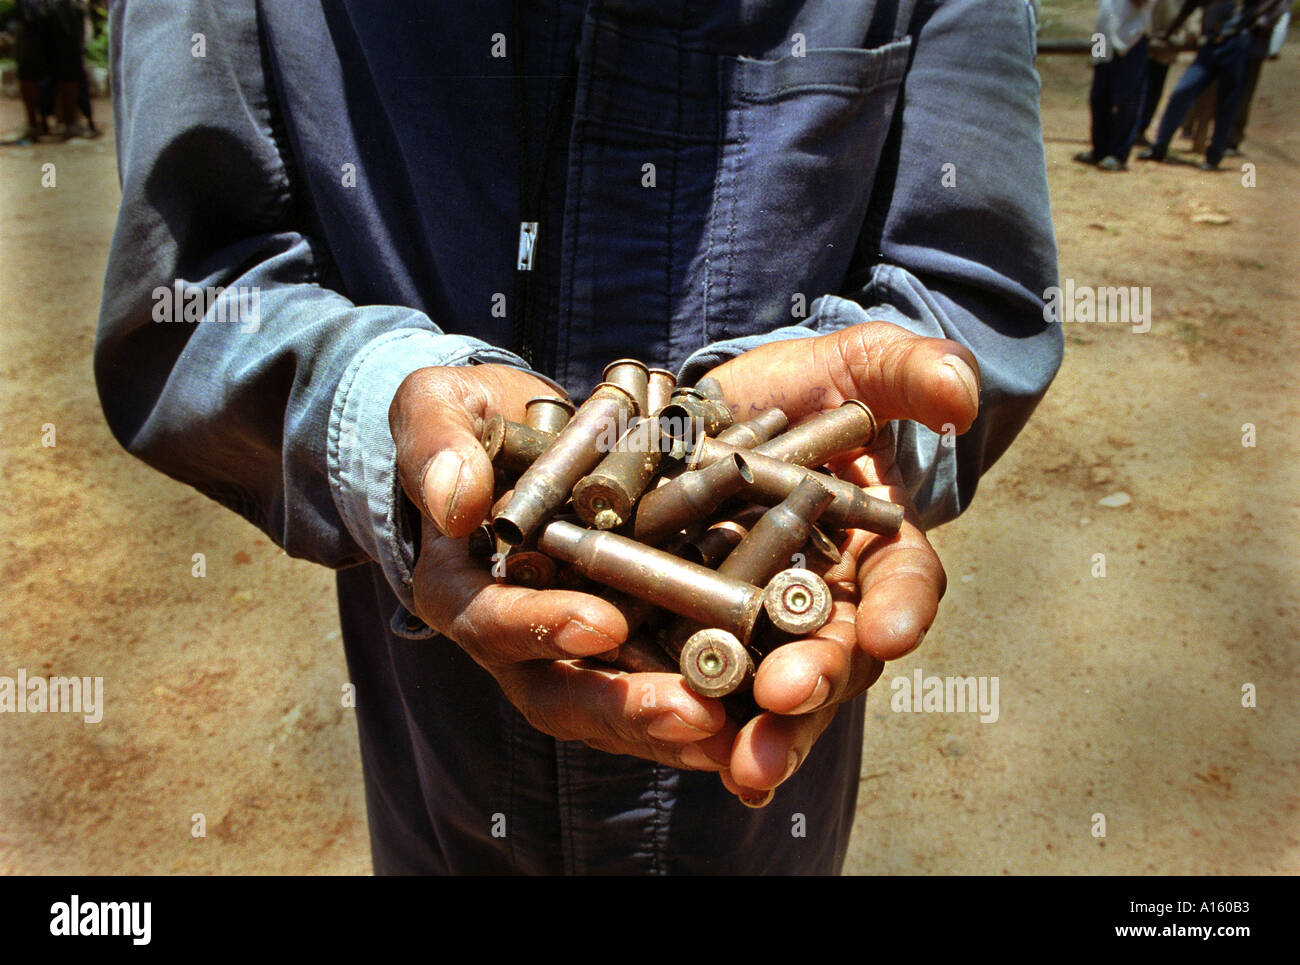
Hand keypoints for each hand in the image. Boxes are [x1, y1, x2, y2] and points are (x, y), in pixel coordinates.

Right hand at [389, 364, 736, 770]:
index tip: (601, 624)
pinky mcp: (624, 641)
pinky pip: (661, 679)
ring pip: (617, 707)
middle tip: (692, 713)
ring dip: (677, 725)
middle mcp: (512, 638)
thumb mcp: (435, 410)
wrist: (511, 434)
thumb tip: (458, 505)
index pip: (492, 622)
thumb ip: (436, 446)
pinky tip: (761, 703)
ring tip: (739, 730)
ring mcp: (568, 650)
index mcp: (459, 590)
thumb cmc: (464, 421)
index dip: (542, 627)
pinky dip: (707, 694)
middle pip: (560, 694)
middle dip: (625, 707)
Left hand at [700, 321, 979, 803]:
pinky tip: (697, 758)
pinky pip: (704, 688)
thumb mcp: (855, 365)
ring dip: (766, 734)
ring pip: (774, 693)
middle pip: (837, 658)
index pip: (904, 583)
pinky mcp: (698, 636)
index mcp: (878, 549)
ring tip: (746, 765)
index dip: (902, 605)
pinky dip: (702, 728)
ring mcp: (764, 628)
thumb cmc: (803, 389)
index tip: (892, 629)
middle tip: (787, 697)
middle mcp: (829, 603)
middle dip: (817, 682)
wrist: (716, 411)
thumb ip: (908, 371)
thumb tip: (961, 393)